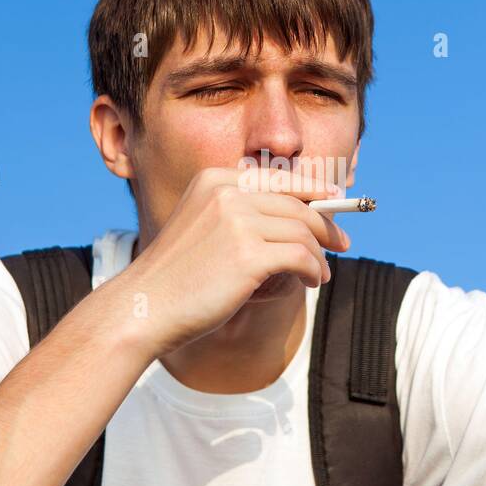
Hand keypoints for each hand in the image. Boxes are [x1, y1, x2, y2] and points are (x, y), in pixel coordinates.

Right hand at [117, 165, 351, 356]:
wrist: (143, 307)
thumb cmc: (175, 277)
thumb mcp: (202, 228)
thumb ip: (240, 215)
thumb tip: (299, 219)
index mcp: (214, 179)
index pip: (278, 178)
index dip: (312, 191)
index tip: (333, 205)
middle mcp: (226, 193)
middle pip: (297, 202)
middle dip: (326, 224)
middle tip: (342, 244)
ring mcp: (237, 221)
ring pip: (303, 230)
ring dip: (319, 254)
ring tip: (321, 274)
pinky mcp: (248, 255)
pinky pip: (301, 256)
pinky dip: (313, 270)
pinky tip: (311, 282)